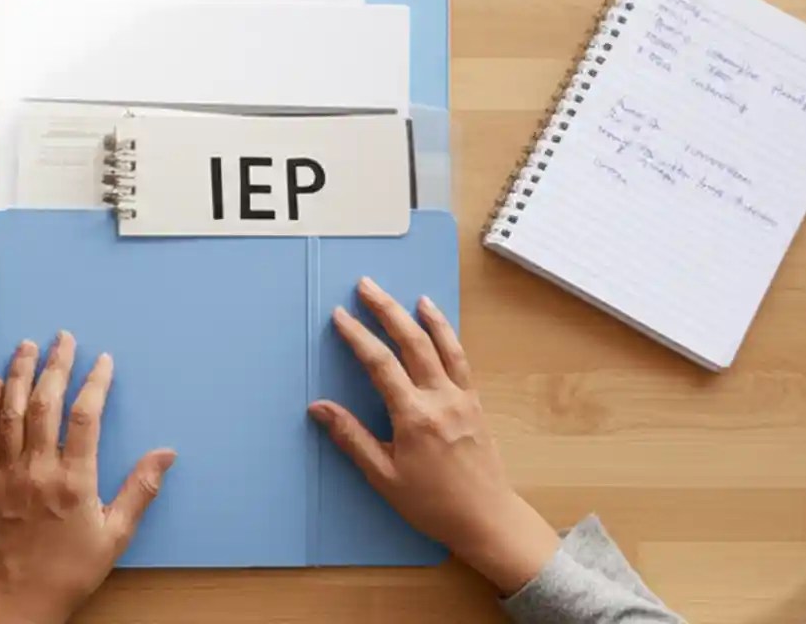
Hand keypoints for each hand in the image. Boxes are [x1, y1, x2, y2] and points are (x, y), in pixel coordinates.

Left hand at [0, 332, 176, 623]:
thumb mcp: (116, 535)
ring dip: (17, 374)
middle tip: (63, 338)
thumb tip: (165, 455)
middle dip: (54, 365)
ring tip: (25, 346)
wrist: (22, 599)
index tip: (102, 362)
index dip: (94, 384)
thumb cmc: (70, 571)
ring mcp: (10, 474)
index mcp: (72, 482)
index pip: (84, 418)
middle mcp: (38, 471)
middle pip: (44, 404)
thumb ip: (140, 490)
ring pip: (10, 412)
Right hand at [308, 277, 558, 595]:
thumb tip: (319, 408)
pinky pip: (461, 360)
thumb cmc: (432, 503)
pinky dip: (449, 337)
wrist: (486, 518)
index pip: (380, 364)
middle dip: (386, 310)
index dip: (358, 336)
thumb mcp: (383, 477)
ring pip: (442, 345)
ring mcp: (462, 398)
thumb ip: (352, 437)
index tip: (341, 316)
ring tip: (409, 296)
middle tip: (366, 286)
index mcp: (414, 417)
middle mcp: (441, 399)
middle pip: (412, 342)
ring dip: (423, 317)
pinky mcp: (476, 403)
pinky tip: (439, 325)